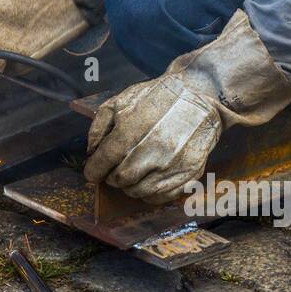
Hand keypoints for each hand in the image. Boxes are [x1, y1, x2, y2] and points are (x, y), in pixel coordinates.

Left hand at [83, 10, 290, 204]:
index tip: (92, 173)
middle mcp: (153, 150)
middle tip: (112, 171)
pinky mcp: (189, 173)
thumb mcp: (120, 101)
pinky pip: (162, 196)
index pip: (104, 162)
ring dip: (129, 186)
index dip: (93, 171)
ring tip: (130, 174)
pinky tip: (147, 180)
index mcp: (132, 130)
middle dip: (111, 178)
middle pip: (120, 179)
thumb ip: (99, 127)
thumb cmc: (156, 97)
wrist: (199, 95)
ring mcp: (173, 164)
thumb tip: (91, 153)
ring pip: (140, 191)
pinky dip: (150, 193)